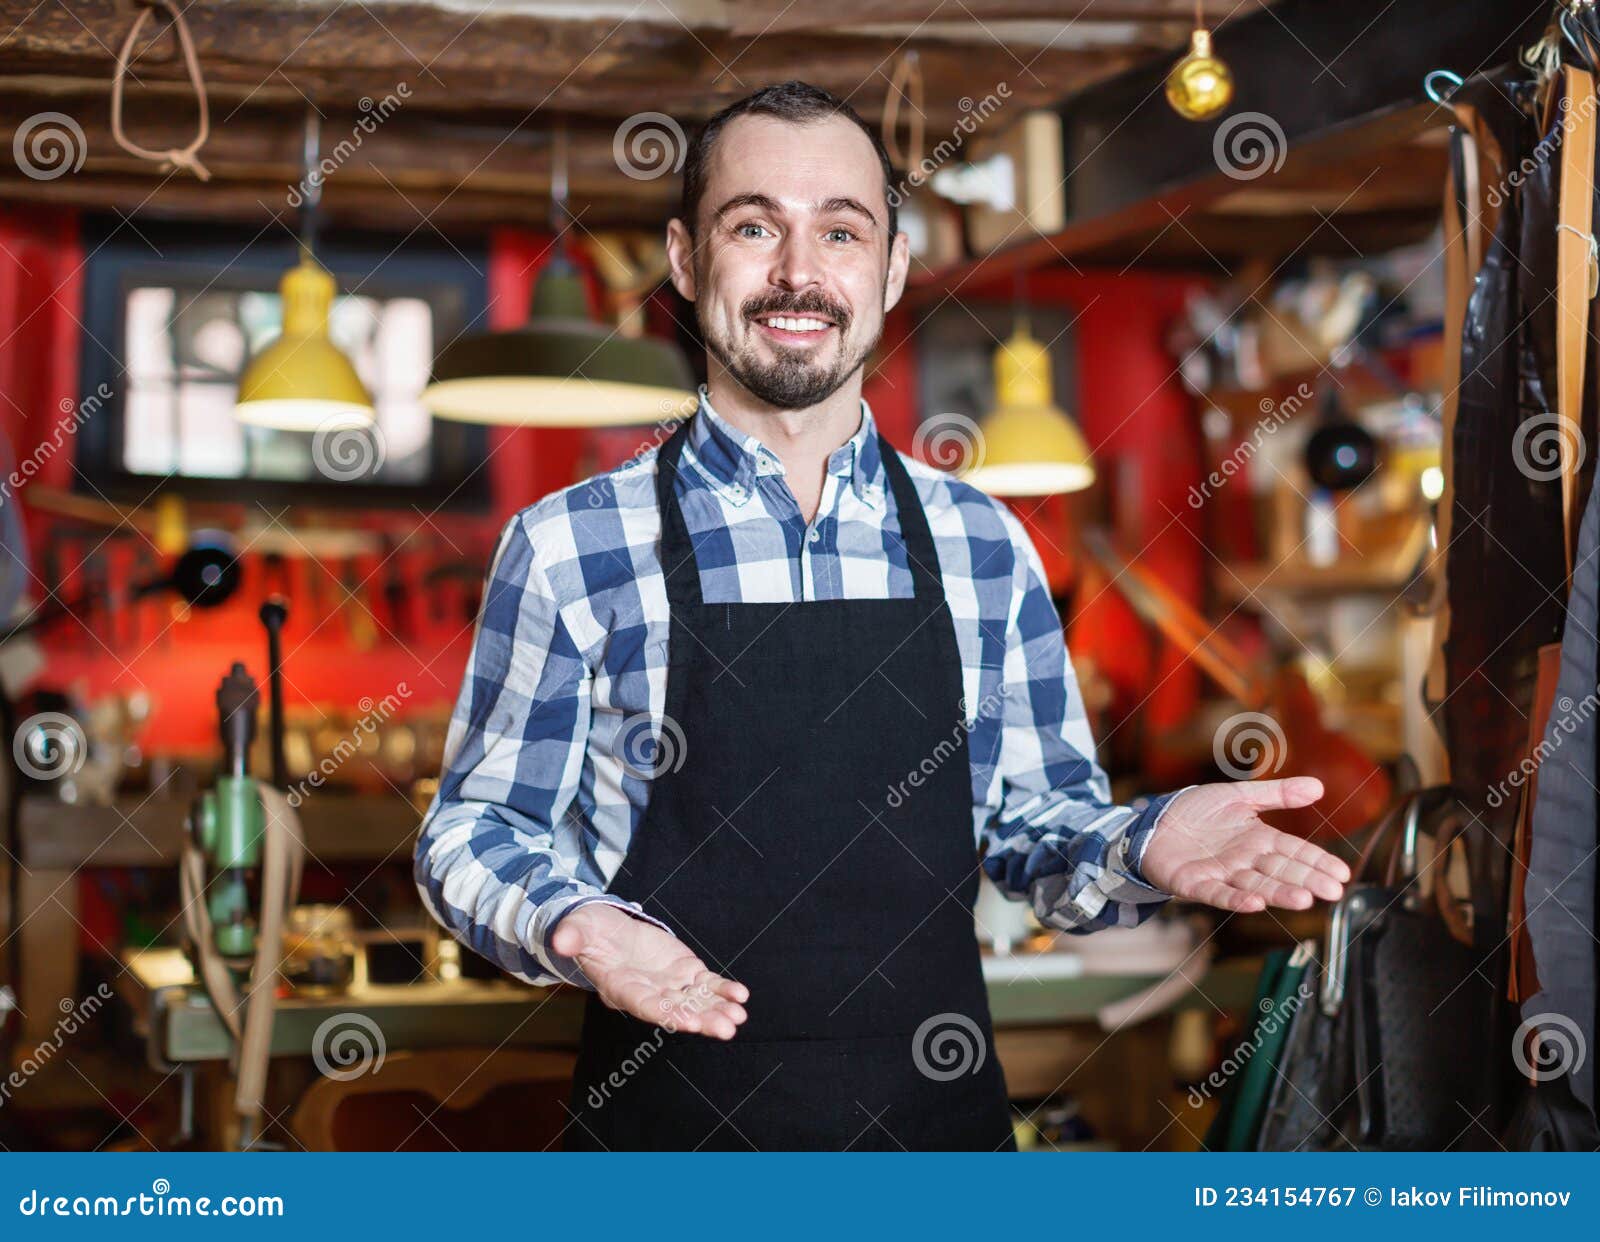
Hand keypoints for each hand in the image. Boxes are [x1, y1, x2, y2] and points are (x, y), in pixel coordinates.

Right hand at [550, 902, 749, 1038]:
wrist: (606, 929)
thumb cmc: (588, 932)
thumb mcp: (577, 929)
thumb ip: (571, 936)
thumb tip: (561, 940)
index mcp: (621, 988)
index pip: (646, 1005)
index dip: (667, 1014)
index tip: (689, 1022)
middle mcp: (648, 992)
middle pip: (677, 1010)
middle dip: (701, 1019)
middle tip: (726, 1029)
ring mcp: (669, 984)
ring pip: (696, 1001)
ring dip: (718, 1010)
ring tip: (739, 1018)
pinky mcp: (684, 971)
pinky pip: (707, 984)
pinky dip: (723, 990)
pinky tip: (741, 996)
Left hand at [1138, 777, 1349, 912]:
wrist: (1154, 822)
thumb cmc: (1197, 812)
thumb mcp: (1238, 795)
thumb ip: (1277, 794)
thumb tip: (1319, 787)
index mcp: (1258, 840)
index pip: (1294, 851)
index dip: (1317, 862)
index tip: (1343, 874)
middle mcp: (1244, 861)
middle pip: (1280, 871)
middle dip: (1307, 880)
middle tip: (1335, 891)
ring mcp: (1221, 874)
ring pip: (1255, 885)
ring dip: (1278, 893)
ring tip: (1304, 900)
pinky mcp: (1194, 883)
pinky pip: (1217, 893)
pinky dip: (1235, 899)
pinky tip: (1255, 904)